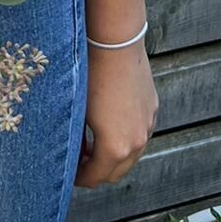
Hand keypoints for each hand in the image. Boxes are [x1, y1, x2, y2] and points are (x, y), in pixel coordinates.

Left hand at [74, 42, 157, 188]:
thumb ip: (75, 140)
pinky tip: (108, 124)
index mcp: (115, 147)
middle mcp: (136, 142)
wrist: (114, 43)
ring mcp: (148, 126)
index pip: (96, 177)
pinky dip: (124, 139)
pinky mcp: (152, 110)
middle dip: (96, 171)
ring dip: (112, 156)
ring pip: (131, 155)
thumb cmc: (89, 75)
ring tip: (90, 143)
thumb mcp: (77, 112)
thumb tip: (67, 152)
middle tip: (78, 162)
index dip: (80, 178)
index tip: (69, 173)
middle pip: (116, 173)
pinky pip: (139, 135)